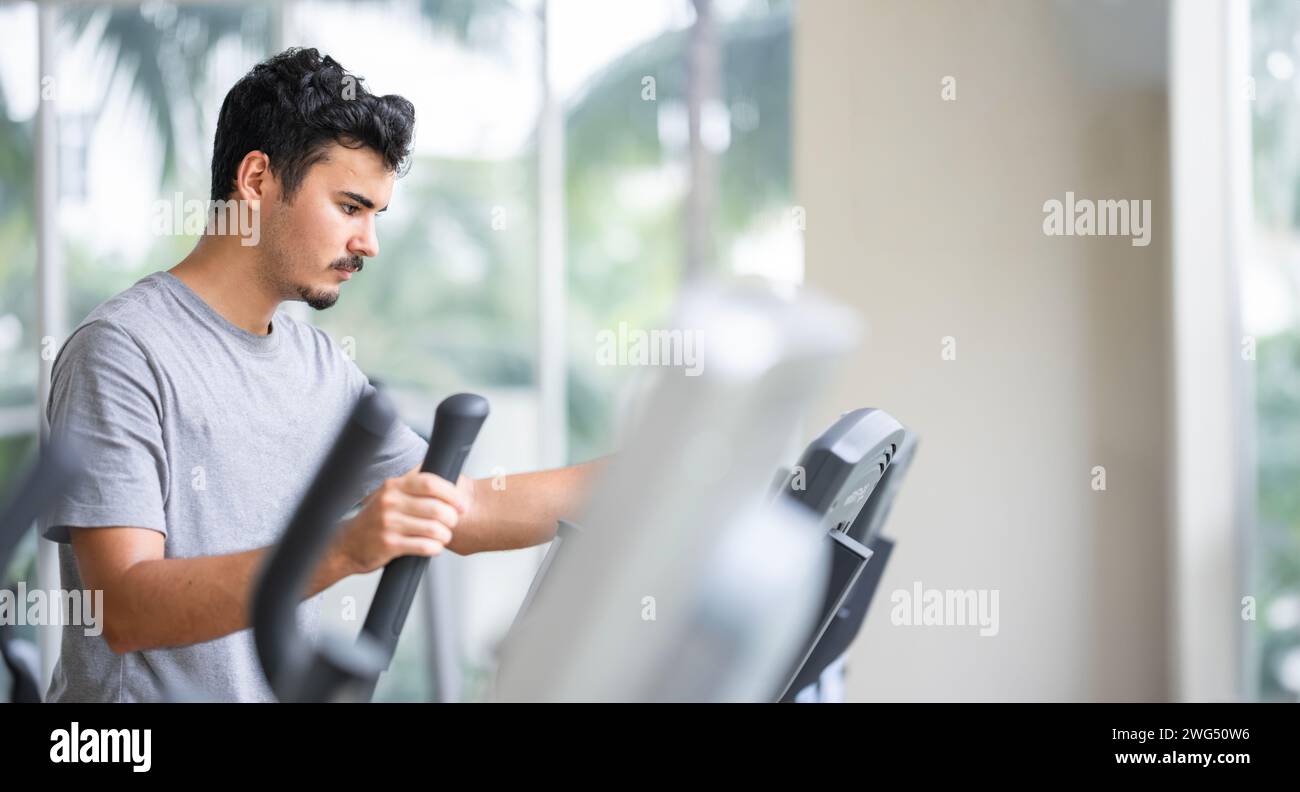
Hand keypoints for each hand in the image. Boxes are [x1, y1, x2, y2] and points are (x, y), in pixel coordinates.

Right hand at [333, 466, 471, 574]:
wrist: (347, 544)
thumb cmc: (377, 520)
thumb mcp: (390, 496)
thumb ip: (413, 487)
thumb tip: (448, 480)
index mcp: (393, 486)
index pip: (430, 482)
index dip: (452, 493)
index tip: (462, 504)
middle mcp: (390, 502)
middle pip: (436, 507)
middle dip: (452, 517)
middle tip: (453, 522)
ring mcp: (389, 524)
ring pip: (433, 528)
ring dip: (445, 534)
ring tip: (443, 536)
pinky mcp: (389, 545)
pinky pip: (424, 546)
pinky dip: (435, 547)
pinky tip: (434, 547)